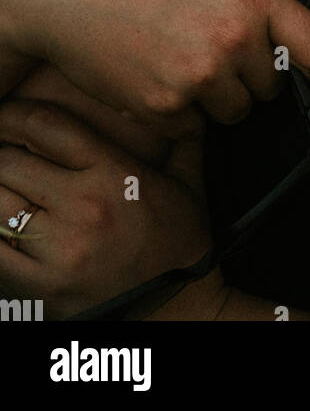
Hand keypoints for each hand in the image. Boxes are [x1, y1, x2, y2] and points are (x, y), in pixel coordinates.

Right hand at [0, 0, 309, 133]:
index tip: (307, 64)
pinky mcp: (164, 108)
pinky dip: (178, 113)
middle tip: (214, 47)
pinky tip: (156, 74)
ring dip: (216, 97)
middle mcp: (234, 39)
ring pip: (235, 113)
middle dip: (251, 75)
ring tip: (182, 58)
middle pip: (272, 87)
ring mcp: (199, 78)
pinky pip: (192, 128)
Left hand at [0, 98, 213, 319]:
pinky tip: (2, 224)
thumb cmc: (179, 242)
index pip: (46, 126)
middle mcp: (84, 207)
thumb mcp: (189, 182)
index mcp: (114, 173)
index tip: (4, 114)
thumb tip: (186, 102)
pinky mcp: (40, 288)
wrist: (178, 309)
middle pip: (9, 162)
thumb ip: (184, 136)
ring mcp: (59, 250)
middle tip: (0, 151)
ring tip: (1, 185)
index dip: (14, 113)